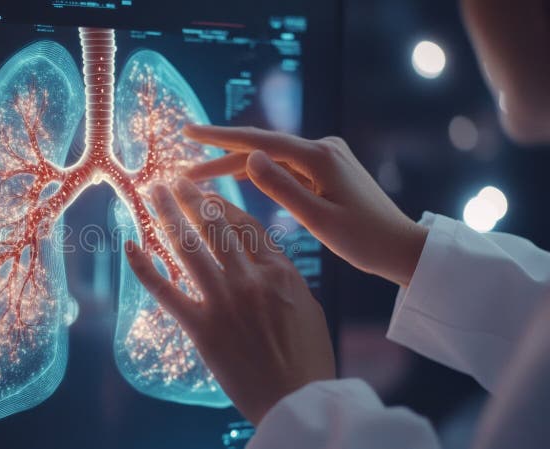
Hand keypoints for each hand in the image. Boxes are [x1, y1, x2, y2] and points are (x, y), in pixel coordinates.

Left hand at [124, 178, 334, 424]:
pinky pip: (165, 290)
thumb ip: (284, 276)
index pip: (245, 225)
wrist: (297, 400)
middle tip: (172, 181)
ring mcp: (222, 301)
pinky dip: (144, 266)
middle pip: (214, 227)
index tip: (206, 194)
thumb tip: (263, 257)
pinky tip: (130, 245)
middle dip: (190, 198)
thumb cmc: (308, 358)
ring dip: (167, 215)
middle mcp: (249, 279)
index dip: (221, 204)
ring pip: (188, 246)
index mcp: (279, 271)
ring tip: (153, 193)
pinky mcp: (200, 327)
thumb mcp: (308, 306)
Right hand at [183, 125, 427, 286]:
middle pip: (262, 149)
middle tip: (185, 168)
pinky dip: (261, 174)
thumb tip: (248, 157)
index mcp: (320, 157)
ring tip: (202, 175)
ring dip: (238, 167)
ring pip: (272, 159)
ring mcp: (327, 156)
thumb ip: (281, 187)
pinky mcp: (329, 169)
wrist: (403, 248)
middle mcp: (323, 148)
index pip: (260, 142)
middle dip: (222, 157)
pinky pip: (286, 167)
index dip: (220, 138)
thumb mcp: (318, 219)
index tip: (188, 132)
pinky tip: (239, 179)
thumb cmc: (365, 240)